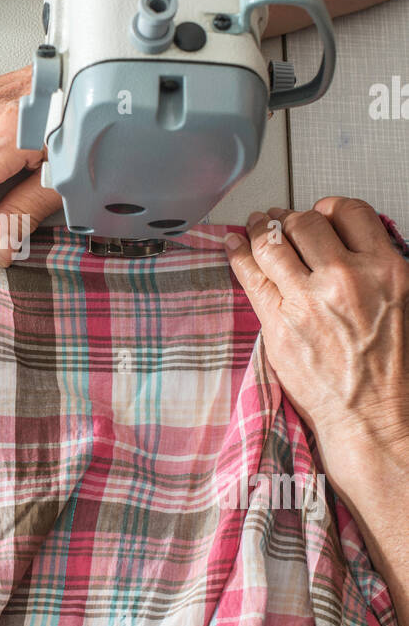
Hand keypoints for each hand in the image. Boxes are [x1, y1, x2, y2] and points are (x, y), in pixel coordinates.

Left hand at [225, 197, 408, 499]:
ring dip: (260, 228)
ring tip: (255, 226)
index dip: (328, 208)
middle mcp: (346, 277)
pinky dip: (238, 253)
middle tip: (281, 221)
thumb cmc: (391, 370)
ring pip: (272, 242)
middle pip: (305, 222)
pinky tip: (234, 246)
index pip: (349, 211)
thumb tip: (348, 245)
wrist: (373, 417)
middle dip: (290, 218)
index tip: (319, 213)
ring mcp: (307, 298)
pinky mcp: (277, 321)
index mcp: (385, 269)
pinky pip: (249, 274)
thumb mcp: (404, 304)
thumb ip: (377, 268)